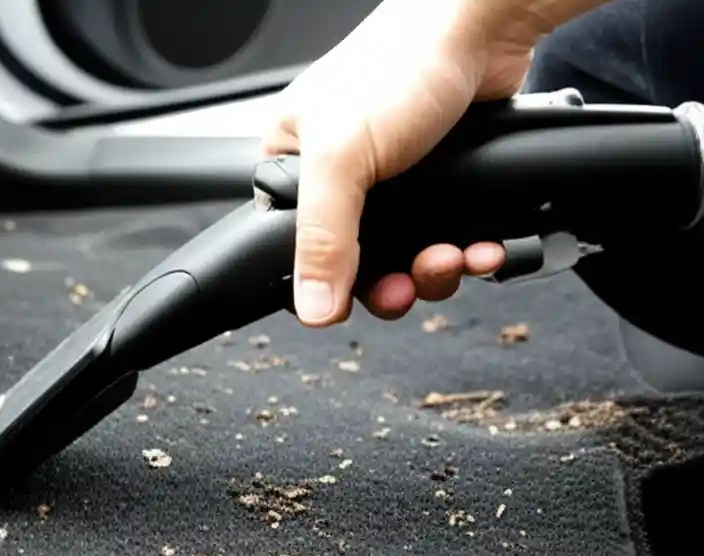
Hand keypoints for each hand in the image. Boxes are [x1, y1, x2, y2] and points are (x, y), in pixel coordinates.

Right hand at [262, 0, 542, 325]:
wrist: (483, 28)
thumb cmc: (401, 63)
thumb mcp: (342, 159)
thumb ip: (323, 239)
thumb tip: (312, 307)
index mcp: (293, 165)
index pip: (295, 250)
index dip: (328, 284)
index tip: (359, 299)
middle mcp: (339, 175)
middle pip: (356, 264)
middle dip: (394, 282)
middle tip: (413, 284)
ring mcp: (394, 181)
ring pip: (406, 257)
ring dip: (435, 271)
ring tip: (453, 258)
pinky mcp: (442, 183)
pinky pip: (448, 238)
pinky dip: (469, 251)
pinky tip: (481, 246)